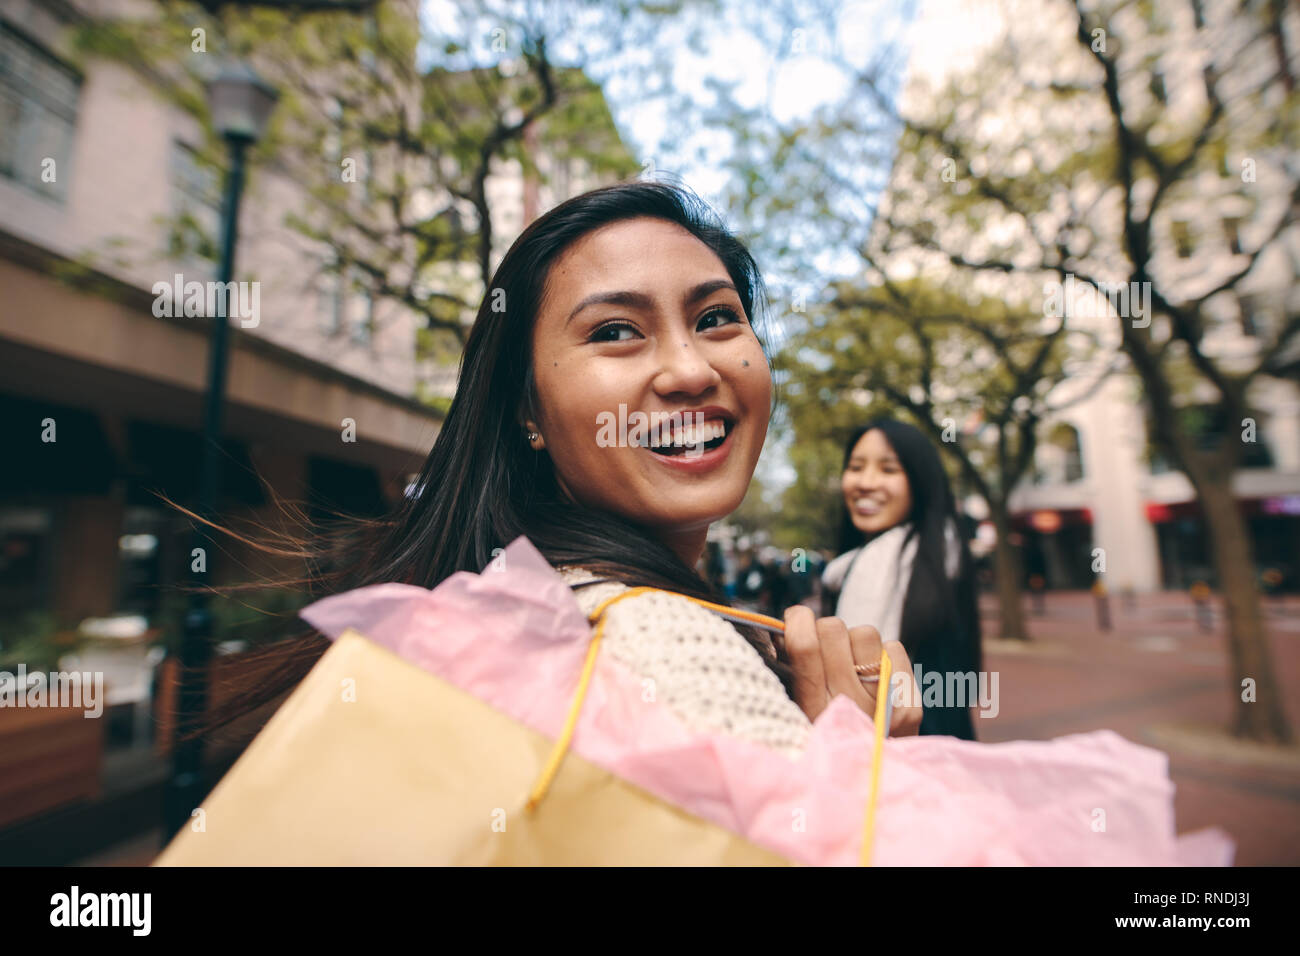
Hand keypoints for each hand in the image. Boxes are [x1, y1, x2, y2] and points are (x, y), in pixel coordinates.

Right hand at [782, 605, 922, 735]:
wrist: (865, 799)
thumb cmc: (818, 749)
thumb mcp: (793, 719)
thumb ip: (789, 678)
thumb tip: (787, 631)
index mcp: (812, 709)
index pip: (805, 645)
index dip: (798, 620)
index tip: (795, 619)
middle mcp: (851, 704)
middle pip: (834, 629)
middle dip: (825, 632)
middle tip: (824, 650)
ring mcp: (885, 705)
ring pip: (866, 633)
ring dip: (854, 643)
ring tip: (850, 667)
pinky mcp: (910, 706)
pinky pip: (895, 649)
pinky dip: (882, 657)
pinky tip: (873, 678)